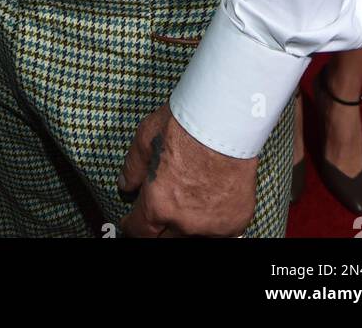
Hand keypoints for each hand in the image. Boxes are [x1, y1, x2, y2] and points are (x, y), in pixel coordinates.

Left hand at [116, 101, 256, 236]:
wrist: (228, 122)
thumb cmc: (187, 124)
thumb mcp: (145, 138)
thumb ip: (133, 168)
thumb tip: (125, 185)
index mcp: (158, 204)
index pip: (138, 231)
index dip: (131, 225)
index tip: (132, 222)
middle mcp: (184, 221)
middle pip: (164, 240)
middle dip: (157, 228)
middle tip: (159, 213)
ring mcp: (212, 225)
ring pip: (192, 237)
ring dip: (185, 226)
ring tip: (186, 205)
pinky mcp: (235, 222)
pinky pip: (218, 231)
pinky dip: (211, 222)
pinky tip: (208, 204)